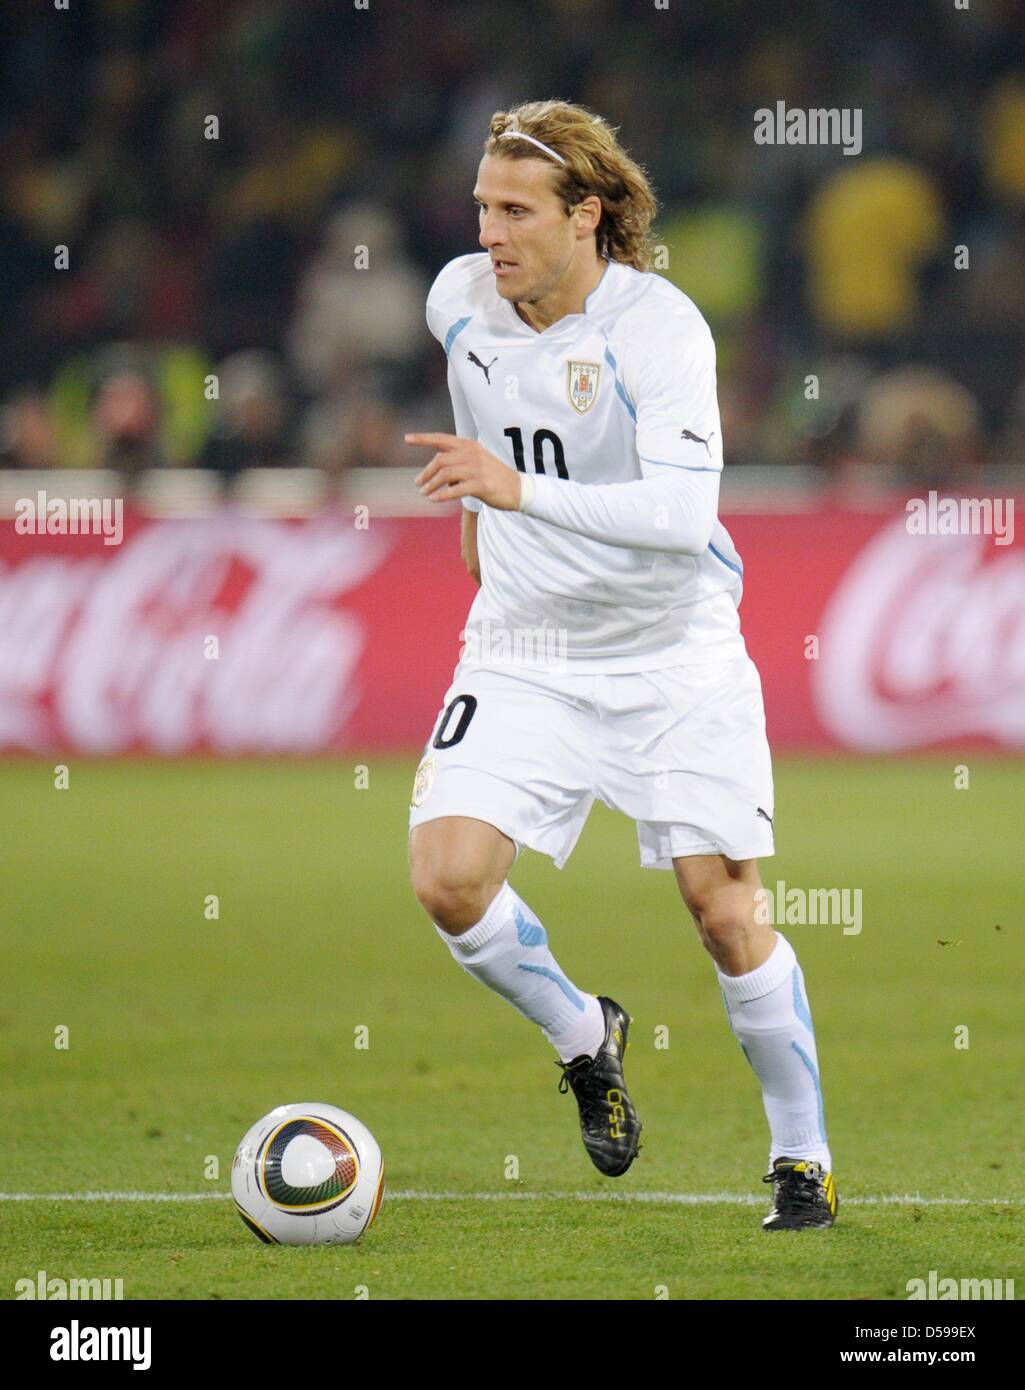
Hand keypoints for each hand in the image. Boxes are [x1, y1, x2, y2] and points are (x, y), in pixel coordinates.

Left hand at [405, 432, 521, 509]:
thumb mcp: (477, 463)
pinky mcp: (481, 485)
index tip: (406, 438)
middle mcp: (472, 454)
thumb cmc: (495, 477)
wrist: (519, 489)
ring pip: (445, 475)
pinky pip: (456, 490)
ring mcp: (477, 469)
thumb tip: (438, 474)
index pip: (442, 439)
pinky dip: (442, 495)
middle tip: (418, 483)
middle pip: (440, 460)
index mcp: (470, 446)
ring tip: (424, 493)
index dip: (423, 438)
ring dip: (431, 484)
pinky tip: (434, 499)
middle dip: (426, 472)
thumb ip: (458, 463)